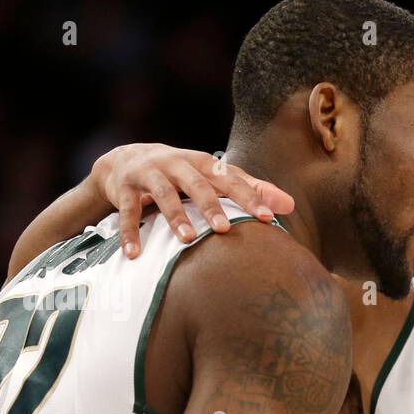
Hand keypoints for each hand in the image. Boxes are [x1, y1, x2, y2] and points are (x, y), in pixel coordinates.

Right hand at [88, 144, 294, 258]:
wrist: (125, 159)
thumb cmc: (182, 172)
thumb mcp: (213, 176)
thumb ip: (250, 188)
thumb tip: (289, 205)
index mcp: (202, 162)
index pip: (230, 178)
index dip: (249, 196)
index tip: (267, 218)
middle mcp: (176, 164)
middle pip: (197, 183)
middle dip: (211, 206)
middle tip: (224, 230)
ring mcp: (149, 174)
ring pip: (163, 194)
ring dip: (176, 217)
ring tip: (188, 239)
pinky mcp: (124, 188)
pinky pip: (127, 211)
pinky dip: (130, 232)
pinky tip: (135, 254)